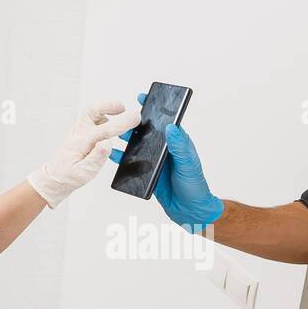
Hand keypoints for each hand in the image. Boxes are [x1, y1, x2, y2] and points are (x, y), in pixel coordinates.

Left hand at [27, 101, 139, 207]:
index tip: (135, 117)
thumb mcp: (84, 173)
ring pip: (92, 113)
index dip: (122, 123)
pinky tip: (110, 127)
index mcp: (81, 142)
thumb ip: (96, 158)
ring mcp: (78, 131)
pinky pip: (92, 120)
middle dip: (109, 106)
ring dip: (106, 111)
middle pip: (92, 111)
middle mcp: (79, 133)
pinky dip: (103, 118)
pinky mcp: (80, 132)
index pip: (105, 129)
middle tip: (122, 108)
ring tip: (120, 114)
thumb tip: (107, 143)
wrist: (55, 178)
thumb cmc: (69, 176)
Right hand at [109, 91, 223, 231]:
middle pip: (147, 132)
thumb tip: (171, 127)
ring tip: (112, 132)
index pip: (165, 121)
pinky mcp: (147, 174)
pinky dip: (122, 159)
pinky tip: (113, 155)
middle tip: (120, 115)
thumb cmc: (195, 186)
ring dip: (126, 140)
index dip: (154, 108)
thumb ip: (180, 146)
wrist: (190, 211)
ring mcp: (155, 161)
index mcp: (177, 142)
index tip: (142, 97)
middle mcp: (165, 149)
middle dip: (134, 123)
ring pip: (137, 146)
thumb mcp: (188, 164)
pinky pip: (132, 164)